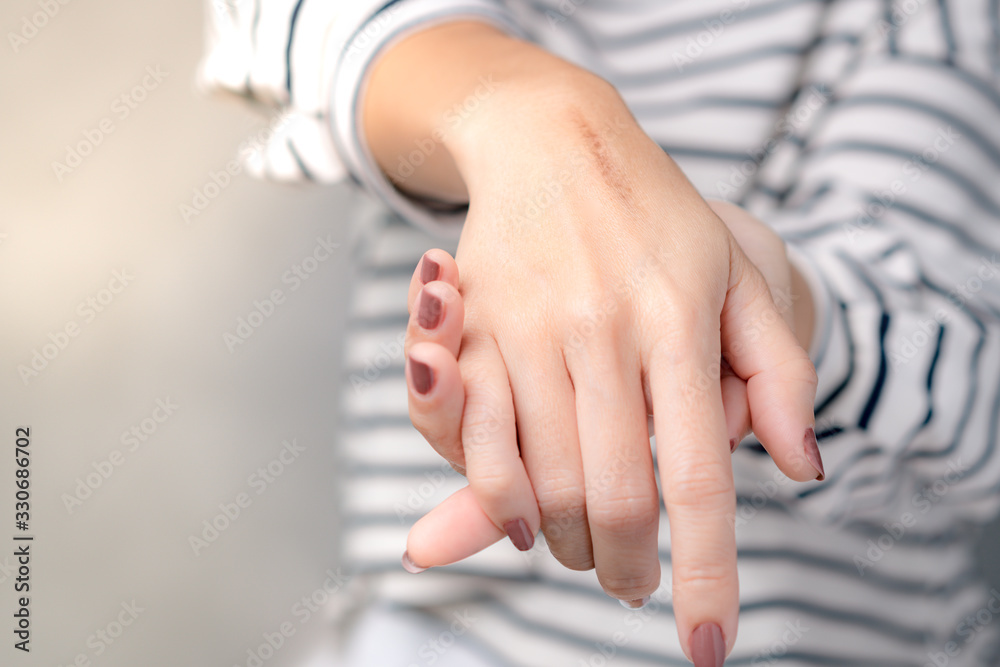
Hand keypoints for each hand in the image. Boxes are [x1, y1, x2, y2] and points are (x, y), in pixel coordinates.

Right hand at [365, 22, 819, 664]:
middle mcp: (605, 332)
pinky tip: (523, 517)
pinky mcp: (477, 327)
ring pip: (544, 482)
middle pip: (614, 496)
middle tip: (634, 586)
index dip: (707, 571)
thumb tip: (801, 469)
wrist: (554, 139)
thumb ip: (780, 372)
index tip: (707, 645)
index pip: (697, 476)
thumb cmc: (658, 214)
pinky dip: (498, 499)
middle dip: (626, 567)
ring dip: (565, 541)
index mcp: (680, 324)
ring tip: (587, 552)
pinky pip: (476, 441)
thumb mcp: (739, 276)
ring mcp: (532, 328)